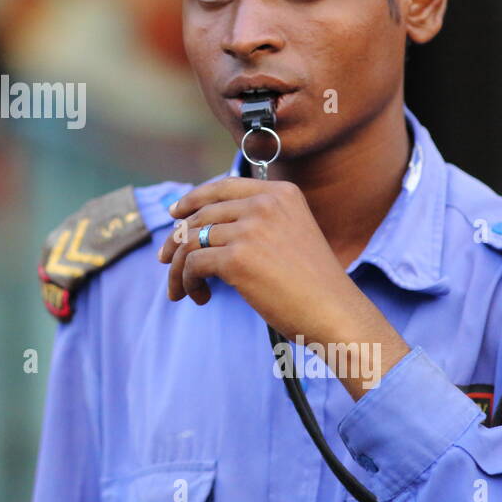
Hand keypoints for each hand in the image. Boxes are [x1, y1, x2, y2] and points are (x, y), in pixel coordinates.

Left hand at [157, 177, 357, 341]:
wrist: (335, 313)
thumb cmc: (313, 285)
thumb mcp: (291, 235)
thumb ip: (256, 222)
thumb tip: (199, 228)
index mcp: (281, 193)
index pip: (223, 187)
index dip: (193, 198)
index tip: (175, 214)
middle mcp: (264, 204)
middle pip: (202, 214)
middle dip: (177, 239)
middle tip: (166, 260)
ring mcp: (250, 229)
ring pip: (191, 240)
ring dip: (180, 267)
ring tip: (182, 290)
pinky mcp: (237, 258)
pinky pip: (193, 264)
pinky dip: (188, 282)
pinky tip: (200, 297)